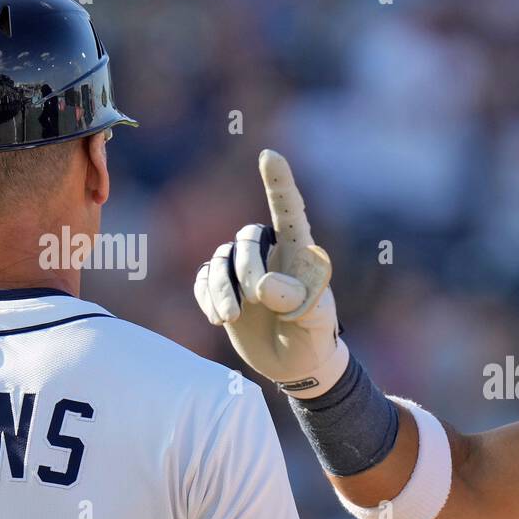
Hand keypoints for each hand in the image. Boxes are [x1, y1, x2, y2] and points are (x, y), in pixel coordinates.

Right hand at [194, 149, 347, 396]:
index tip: (270, 155)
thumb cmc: (315, 336)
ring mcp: (243, 271)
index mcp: (299, 251)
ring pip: (219, 260)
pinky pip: (202, 280)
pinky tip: (218, 319)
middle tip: (256, 301)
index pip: (288, 209)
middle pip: (245, 239)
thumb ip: (298, 301)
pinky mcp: (222, 289)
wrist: (296, 364)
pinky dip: (206, 297)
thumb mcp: (316, 321)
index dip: (278, 182)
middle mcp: (268, 253)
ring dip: (220, 288)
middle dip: (246, 269)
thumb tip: (263, 286)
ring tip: (230, 319)